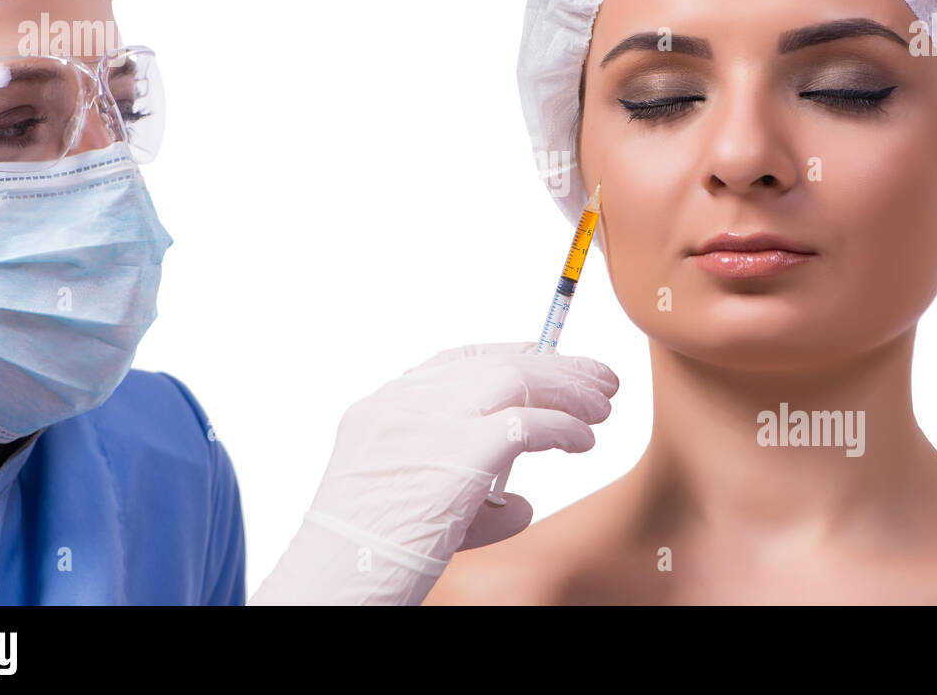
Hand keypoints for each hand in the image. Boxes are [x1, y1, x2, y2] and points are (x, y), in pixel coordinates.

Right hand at [248, 341, 617, 604]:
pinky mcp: (459, 454)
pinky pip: (528, 426)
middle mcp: (404, 403)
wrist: (333, 582)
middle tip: (601, 380)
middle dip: (557, 368)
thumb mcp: (402, 498)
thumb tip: (520, 501)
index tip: (551, 360)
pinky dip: (564, 429)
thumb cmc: (366, 556)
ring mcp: (429, 423)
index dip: (513, 355)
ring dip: (569, 392)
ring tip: (603, 408)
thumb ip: (456, 482)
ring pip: (517, 381)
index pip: (459, 360)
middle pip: (497, 365)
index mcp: (384, 406)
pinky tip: (583, 442)